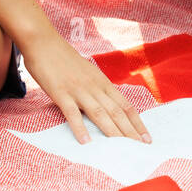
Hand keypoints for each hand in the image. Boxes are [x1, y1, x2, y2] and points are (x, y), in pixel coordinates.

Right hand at [20, 29, 151, 145]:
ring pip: (99, 113)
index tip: (147, 137)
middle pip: (117, 111)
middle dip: (130, 131)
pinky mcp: (61, 93)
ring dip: (112, 131)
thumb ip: (97, 88)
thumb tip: (107, 103)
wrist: (44, 43)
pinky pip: (72, 113)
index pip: (125, 105)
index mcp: (103, 82)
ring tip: (122, 148)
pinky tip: (86, 142)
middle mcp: (95, 86)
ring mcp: (78, 90)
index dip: (137, 122)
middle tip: (141, 147)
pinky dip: (80, 128)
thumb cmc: (65, 60)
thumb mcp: (88, 73)